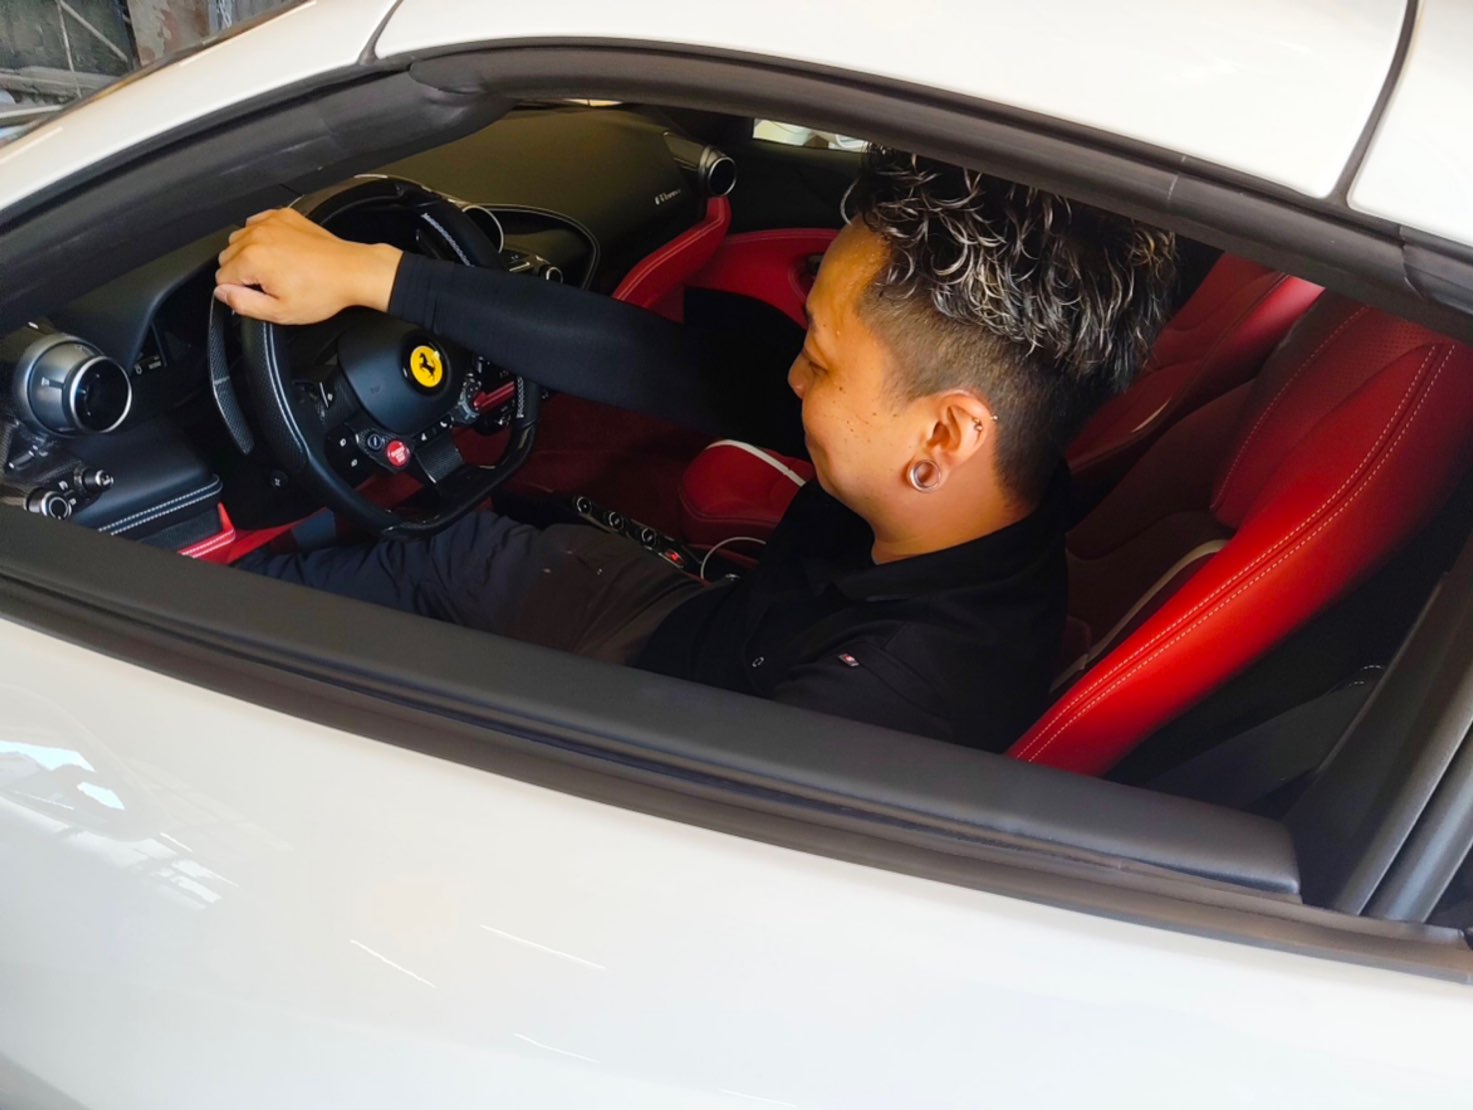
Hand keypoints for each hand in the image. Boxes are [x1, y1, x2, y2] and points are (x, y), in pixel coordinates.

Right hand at [214, 208, 402, 323]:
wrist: (353, 271)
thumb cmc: (324, 290)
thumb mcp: (281, 312)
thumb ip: (244, 304)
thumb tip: (222, 294)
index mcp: (252, 259)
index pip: (221, 277)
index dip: (238, 291)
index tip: (258, 294)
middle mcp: (257, 235)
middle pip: (227, 256)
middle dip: (242, 272)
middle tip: (269, 284)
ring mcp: (271, 222)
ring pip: (239, 239)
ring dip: (249, 254)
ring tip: (276, 268)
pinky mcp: (284, 216)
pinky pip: (256, 223)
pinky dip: (261, 236)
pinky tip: (279, 251)